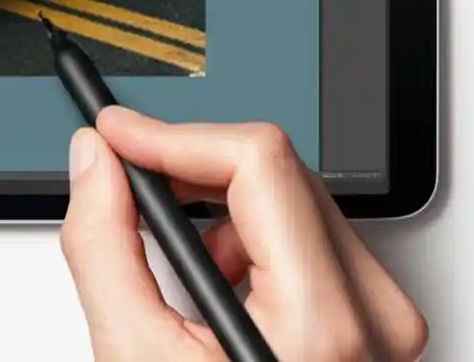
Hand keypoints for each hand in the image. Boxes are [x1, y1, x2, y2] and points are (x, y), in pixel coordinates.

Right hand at [61, 107, 426, 361]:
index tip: (118, 135)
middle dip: (189, 175)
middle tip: (126, 187)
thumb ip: (104, 246)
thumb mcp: (134, 356)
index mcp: (324, 319)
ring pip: (289, 201)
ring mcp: (380, 317)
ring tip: (176, 274)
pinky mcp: (372, 320)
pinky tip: (216, 291)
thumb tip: (94, 167)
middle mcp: (372, 311)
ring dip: (219, 217)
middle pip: (274, 172)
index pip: (256, 160)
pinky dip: (248, 247)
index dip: (172, 136)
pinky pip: (305, 239)